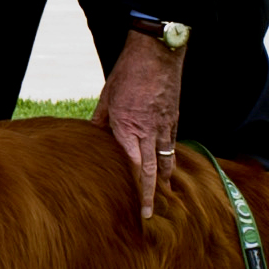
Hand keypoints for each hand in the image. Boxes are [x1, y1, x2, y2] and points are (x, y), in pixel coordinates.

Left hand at [98, 31, 186, 219]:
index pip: (133, 167)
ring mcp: (165, 126)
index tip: (134, 206)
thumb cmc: (129, 73)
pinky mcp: (174, 119)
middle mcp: (149, 132)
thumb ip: (101, 121)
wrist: (157, 53)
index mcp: (128, 127)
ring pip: (166, 161)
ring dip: (165, 181)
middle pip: (152, 172)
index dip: (135, 189)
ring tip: (164, 198)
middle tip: (150, 215)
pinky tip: (169, 169)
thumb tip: (94, 137)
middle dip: (151, 195)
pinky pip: (172, 146)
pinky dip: (171, 160)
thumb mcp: (107, 97)